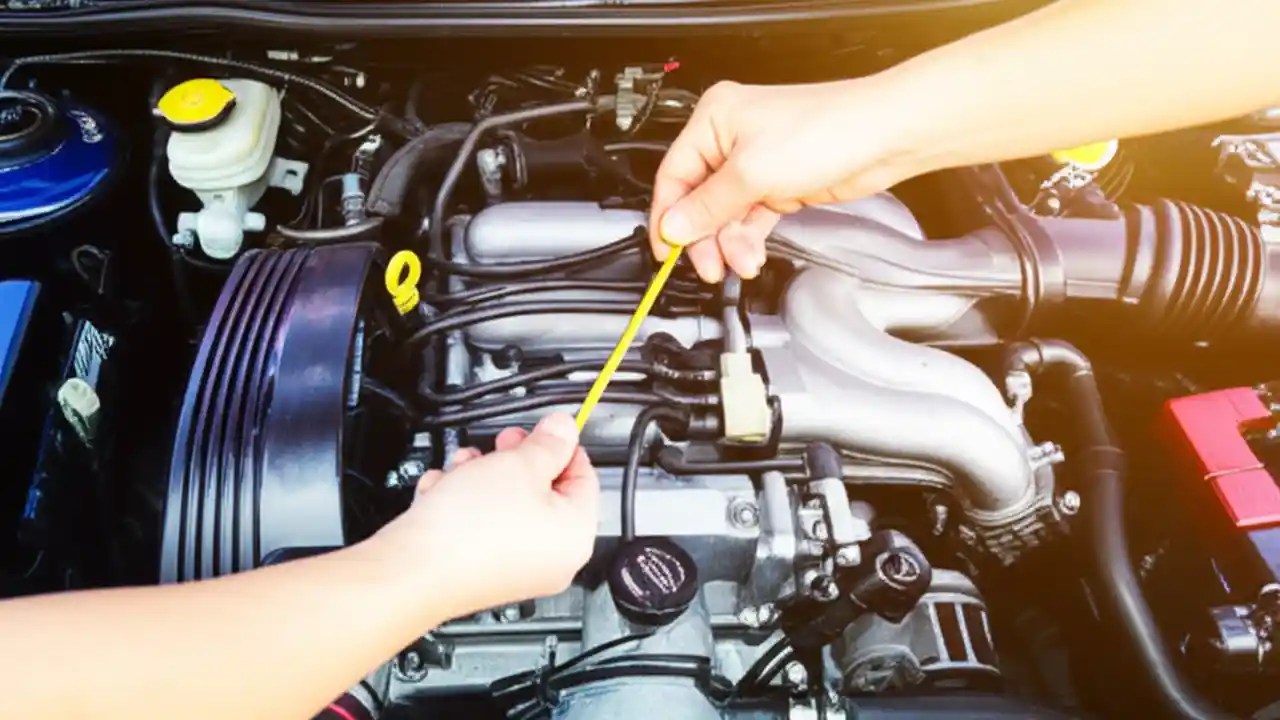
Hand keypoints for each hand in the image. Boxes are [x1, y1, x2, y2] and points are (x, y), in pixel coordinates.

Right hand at [373, 413, 598, 620]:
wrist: (412, 569)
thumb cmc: (469, 530)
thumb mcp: (520, 465)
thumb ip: (550, 443)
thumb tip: (565, 430)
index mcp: (575, 536)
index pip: (584, 477)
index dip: (562, 446)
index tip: (544, 429)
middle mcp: (551, 559)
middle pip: (544, 490)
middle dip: (514, 460)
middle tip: (501, 444)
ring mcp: (515, 568)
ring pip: (508, 503)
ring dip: (483, 476)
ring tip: (463, 470)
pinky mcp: (482, 570)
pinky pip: (483, 525)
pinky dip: (465, 503)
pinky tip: (445, 494)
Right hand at [649, 77, 921, 281]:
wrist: (884, 136)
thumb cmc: (827, 130)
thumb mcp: (753, 174)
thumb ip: (708, 206)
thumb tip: (673, 226)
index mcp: (714, 120)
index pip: (673, 176)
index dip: (668, 217)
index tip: (667, 252)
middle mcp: (731, 139)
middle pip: (698, 200)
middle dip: (703, 236)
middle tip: (708, 266)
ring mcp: (756, 162)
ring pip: (725, 214)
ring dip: (730, 243)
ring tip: (741, 262)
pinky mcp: (779, 183)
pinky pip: (750, 218)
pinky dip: (749, 239)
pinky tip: (751, 255)